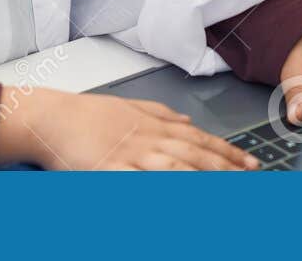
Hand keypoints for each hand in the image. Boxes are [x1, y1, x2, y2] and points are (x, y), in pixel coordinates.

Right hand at [0, 86, 260, 170]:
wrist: (51, 117)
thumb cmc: (85, 115)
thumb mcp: (129, 107)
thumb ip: (160, 113)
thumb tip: (186, 120)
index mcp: (154, 125)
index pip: (200, 139)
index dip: (228, 152)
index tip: (251, 163)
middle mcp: (148, 139)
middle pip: (195, 155)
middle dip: (226, 168)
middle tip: (250, 178)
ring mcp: (131, 155)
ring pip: (176, 167)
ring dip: (203, 178)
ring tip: (226, 189)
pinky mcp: (111, 171)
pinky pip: (140, 184)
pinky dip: (159, 190)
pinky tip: (176, 194)